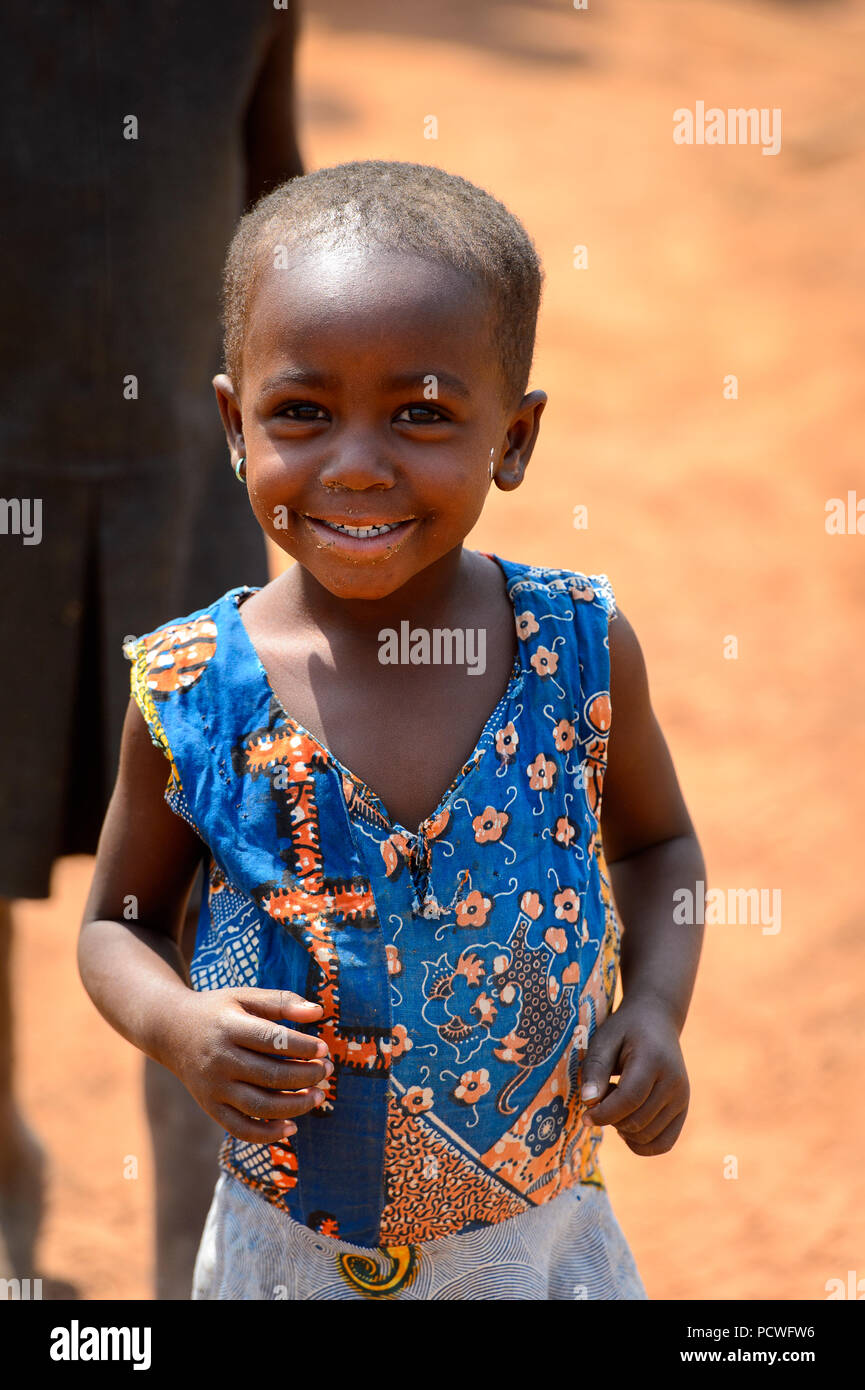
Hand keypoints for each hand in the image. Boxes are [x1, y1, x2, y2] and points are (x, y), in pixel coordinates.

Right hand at [163, 987, 331, 1142]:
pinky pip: (241, 1129)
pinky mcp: (210, 1107)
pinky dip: (267, 1134)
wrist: (171, 1031)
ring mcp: (213, 1087)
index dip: (303, 1047)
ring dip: (295, 1106)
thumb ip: (281, 1002)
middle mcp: (219, 1060)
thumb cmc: (217, 1011)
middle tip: (328, 1071)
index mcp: (229, 1027)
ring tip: (319, 1096)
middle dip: (306, 1076)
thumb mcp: (244, 996)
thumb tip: (318, 1013)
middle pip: (270, 1076)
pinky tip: (292, 1127)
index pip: (272, 1041)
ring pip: (259, 1106)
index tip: (324, 1049)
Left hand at [579, 995, 689, 1154]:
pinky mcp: (683, 1110)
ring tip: (616, 1105)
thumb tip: (588, 1101)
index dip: (604, 1113)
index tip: (585, 1115)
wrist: (657, 1021)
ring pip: (648, 1137)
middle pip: (638, 1121)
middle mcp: (675, 1082)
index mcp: (654, 1060)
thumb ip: (595, 1068)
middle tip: (602, 1099)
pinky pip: (663, 1144)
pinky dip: (641, 1143)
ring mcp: (683, 1098)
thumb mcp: (605, 1039)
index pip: (629, 1099)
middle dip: (611, 1119)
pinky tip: (627, 1124)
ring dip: (624, 1129)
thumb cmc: (625, 1030)